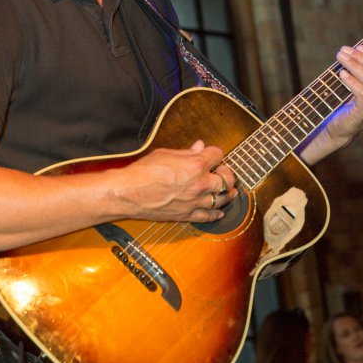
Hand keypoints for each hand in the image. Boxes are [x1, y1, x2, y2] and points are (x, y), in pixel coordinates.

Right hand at [122, 139, 237, 222]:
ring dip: (229, 194)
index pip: (217, 155)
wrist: (130, 193)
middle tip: (224, 172)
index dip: (216, 153)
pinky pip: (208, 216)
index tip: (213, 154)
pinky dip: (216, 214)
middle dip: (227, 174)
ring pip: (222, 199)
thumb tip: (198, 147)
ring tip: (232, 191)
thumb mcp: (166, 154)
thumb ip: (186, 152)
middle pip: (226, 179)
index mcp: (195, 165)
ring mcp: (195, 201)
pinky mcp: (188, 215)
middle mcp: (200, 184)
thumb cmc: (143, 173)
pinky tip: (220, 211)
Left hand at [328, 43, 362, 145]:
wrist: (340, 129)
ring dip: (353, 64)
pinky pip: (362, 92)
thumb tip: (352, 50)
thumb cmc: (347, 104)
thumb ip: (360, 70)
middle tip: (343, 51)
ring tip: (340, 58)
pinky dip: (351, 80)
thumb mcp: (358, 85)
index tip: (357, 47)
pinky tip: (341, 74)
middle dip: (359, 56)